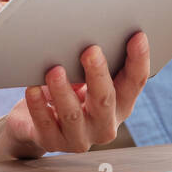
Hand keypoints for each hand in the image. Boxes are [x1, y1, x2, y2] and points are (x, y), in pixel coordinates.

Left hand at [0, 32, 150, 156]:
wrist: (35, 126)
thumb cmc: (68, 94)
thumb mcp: (86, 80)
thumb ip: (96, 64)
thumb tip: (94, 29)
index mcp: (120, 105)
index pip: (134, 83)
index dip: (139, 60)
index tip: (137, 36)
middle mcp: (103, 125)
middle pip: (105, 99)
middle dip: (98, 74)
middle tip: (91, 50)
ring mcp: (78, 138)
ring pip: (72, 114)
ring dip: (63, 91)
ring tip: (54, 70)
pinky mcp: (51, 142)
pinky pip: (44, 123)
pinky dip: (38, 105)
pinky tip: (32, 88)